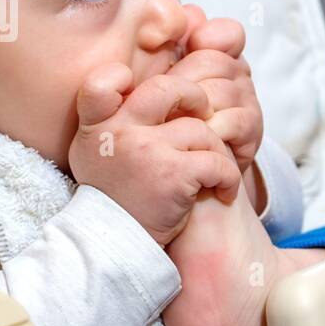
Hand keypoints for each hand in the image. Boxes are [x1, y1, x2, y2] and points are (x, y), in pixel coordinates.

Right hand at [68, 62, 240, 245]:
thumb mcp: (98, 156)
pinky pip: (216, 159)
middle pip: (166, 89)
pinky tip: (223, 190)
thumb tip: (138, 84)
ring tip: (213, 172)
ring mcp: (145, 150)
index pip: (102, 82)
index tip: (138, 91)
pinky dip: (227, 176)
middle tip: (204, 116)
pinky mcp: (173, 173)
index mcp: (96, 126)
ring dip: (215, 150)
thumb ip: (112, 121)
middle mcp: (117, 132)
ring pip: (200, 129)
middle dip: (194, 97)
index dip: (120, 77)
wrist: (121, 248)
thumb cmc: (118, 199)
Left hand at [169, 6, 262, 174]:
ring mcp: (247, 101)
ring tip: (173, 123)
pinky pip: (232, 121)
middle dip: (184, 81)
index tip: (191, 48)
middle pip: (214, 62)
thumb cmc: (165, 121)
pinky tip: (194, 138)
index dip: (210, 36)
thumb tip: (192, 13)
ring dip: (193, 109)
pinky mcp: (252, 131)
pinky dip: (210, 130)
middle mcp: (238, 75)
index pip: (228, 33)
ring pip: (220, 92)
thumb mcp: (160, 80)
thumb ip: (173, 44)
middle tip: (165, 103)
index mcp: (218, 56)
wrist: (181, 168)